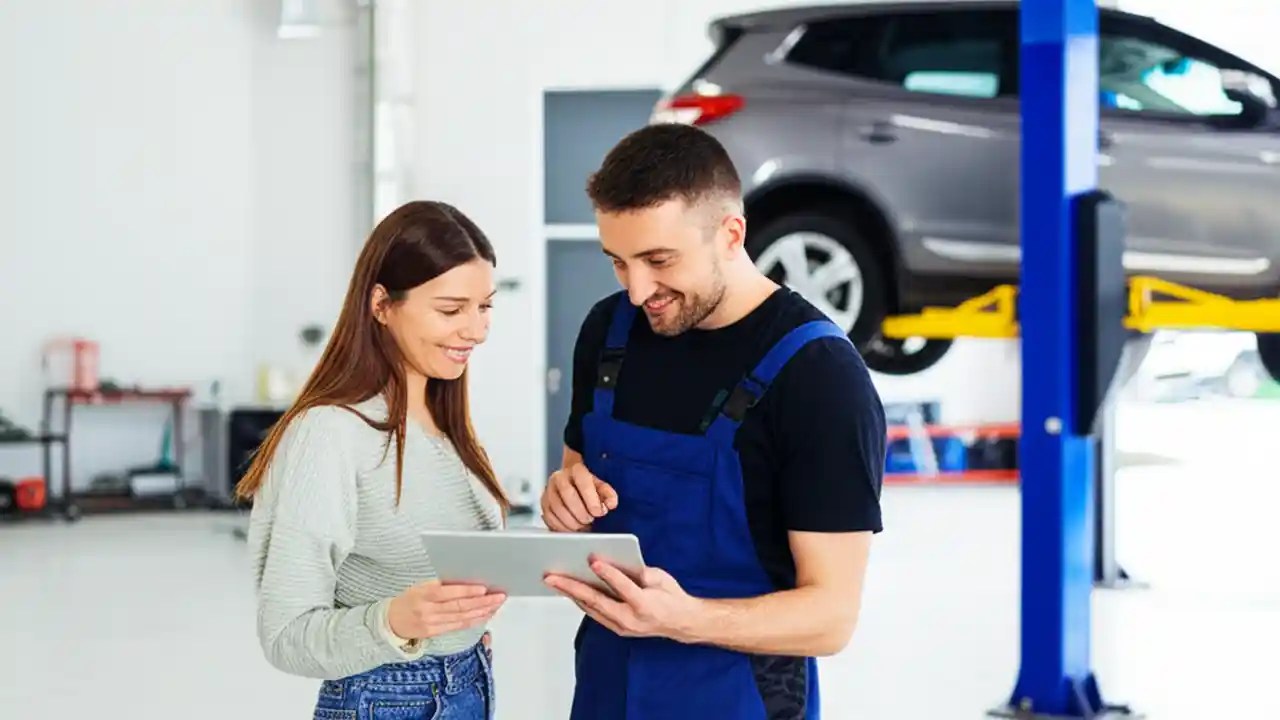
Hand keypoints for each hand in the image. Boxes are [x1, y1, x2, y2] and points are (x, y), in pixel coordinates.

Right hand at [387, 581, 505, 639]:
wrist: (390, 622)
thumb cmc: (409, 599)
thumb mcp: (420, 586)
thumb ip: (441, 584)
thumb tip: (467, 580)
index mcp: (424, 594)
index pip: (449, 592)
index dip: (467, 591)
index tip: (484, 588)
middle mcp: (428, 610)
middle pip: (459, 606)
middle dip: (482, 602)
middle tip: (499, 596)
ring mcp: (432, 623)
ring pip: (462, 618)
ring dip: (482, 611)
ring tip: (497, 605)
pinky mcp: (435, 633)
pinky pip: (458, 626)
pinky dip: (474, 620)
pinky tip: (485, 615)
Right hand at [540, 463, 617, 531]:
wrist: (571, 484)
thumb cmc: (587, 487)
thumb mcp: (601, 487)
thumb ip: (608, 495)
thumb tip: (610, 504)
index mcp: (576, 470)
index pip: (583, 482)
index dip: (592, 500)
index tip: (598, 512)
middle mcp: (559, 478)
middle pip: (568, 496)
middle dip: (581, 512)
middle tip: (590, 520)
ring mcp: (549, 490)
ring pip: (557, 508)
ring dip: (571, 522)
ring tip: (582, 525)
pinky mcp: (543, 503)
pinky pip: (549, 517)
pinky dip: (562, 526)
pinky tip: (571, 528)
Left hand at [544, 558, 701, 642]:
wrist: (681, 622)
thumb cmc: (671, 597)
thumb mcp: (661, 579)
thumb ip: (641, 572)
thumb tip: (617, 564)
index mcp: (644, 603)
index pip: (622, 586)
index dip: (607, 572)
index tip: (592, 559)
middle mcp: (630, 619)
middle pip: (596, 601)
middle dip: (571, 587)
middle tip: (551, 576)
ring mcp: (622, 626)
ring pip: (591, 609)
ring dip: (571, 595)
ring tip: (554, 582)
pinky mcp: (618, 629)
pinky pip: (595, 614)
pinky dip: (582, 602)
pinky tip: (570, 591)